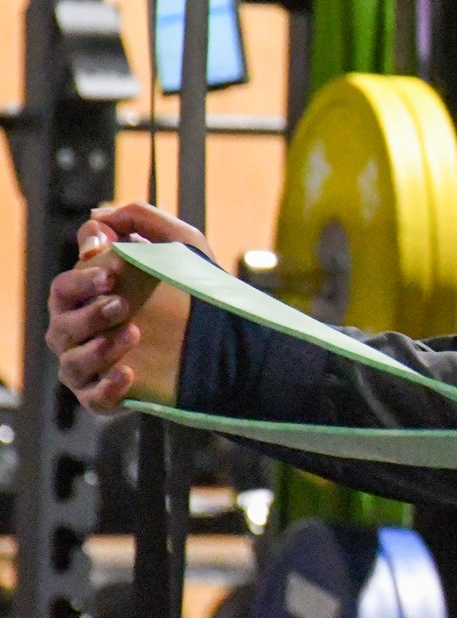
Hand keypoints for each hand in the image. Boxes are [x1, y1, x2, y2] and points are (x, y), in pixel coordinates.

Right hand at [45, 202, 205, 414]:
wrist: (232, 338)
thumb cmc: (196, 286)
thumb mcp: (181, 243)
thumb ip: (140, 220)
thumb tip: (98, 218)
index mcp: (92, 298)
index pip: (66, 286)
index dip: (81, 277)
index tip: (111, 269)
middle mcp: (85, 333)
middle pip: (61, 323)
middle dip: (88, 311)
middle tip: (121, 302)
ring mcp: (95, 367)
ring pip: (71, 362)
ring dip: (97, 348)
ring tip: (133, 333)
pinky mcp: (110, 397)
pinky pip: (93, 400)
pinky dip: (105, 389)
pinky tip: (128, 374)